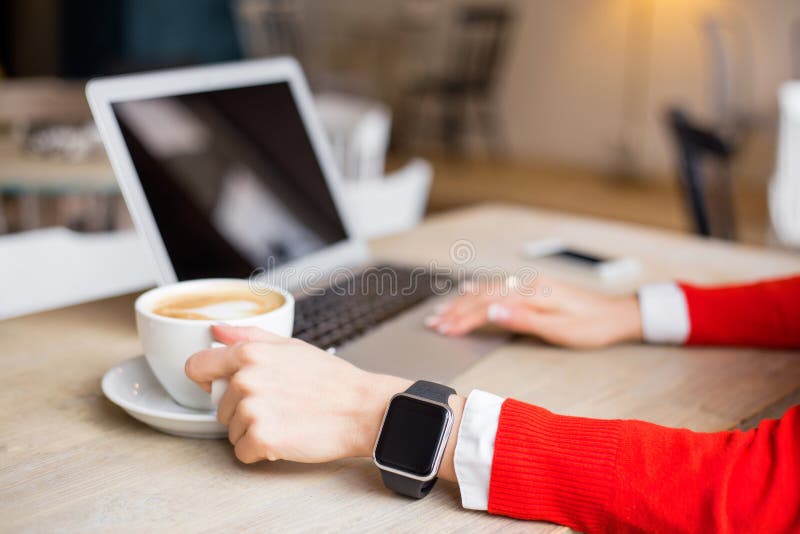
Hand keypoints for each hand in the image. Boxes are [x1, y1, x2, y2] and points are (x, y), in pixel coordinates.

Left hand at [185, 325, 411, 463]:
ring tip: (285, 420)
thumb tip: (217, 330)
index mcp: (249, 353)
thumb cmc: (331, 380)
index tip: (221, 386)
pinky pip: (242, 452)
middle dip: (241, 409)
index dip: (207, 379)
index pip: (196, 366)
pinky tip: (284, 437)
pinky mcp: (261, 438)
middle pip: (218, 405)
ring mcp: (251, 410)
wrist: (361, 410)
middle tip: (277, 405)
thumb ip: (249, 336)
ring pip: (230, 431)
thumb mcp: (290, 346)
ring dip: (252, 431)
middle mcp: (245, 379)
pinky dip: (260, 451)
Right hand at [426, 276, 641, 348]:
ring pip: (489, 290)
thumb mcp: (559, 330)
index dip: (463, 318)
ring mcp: (531, 284)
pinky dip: (480, 288)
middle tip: (434, 322)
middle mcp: (528, 284)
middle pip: (484, 296)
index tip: (444, 329)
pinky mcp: (534, 287)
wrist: (616, 314)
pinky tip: (468, 288)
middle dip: (456, 310)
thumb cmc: (591, 326)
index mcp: (533, 294)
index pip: (488, 306)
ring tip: (442, 310)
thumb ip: (523, 319)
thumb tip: (492, 311)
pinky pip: (500, 285)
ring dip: (463, 300)